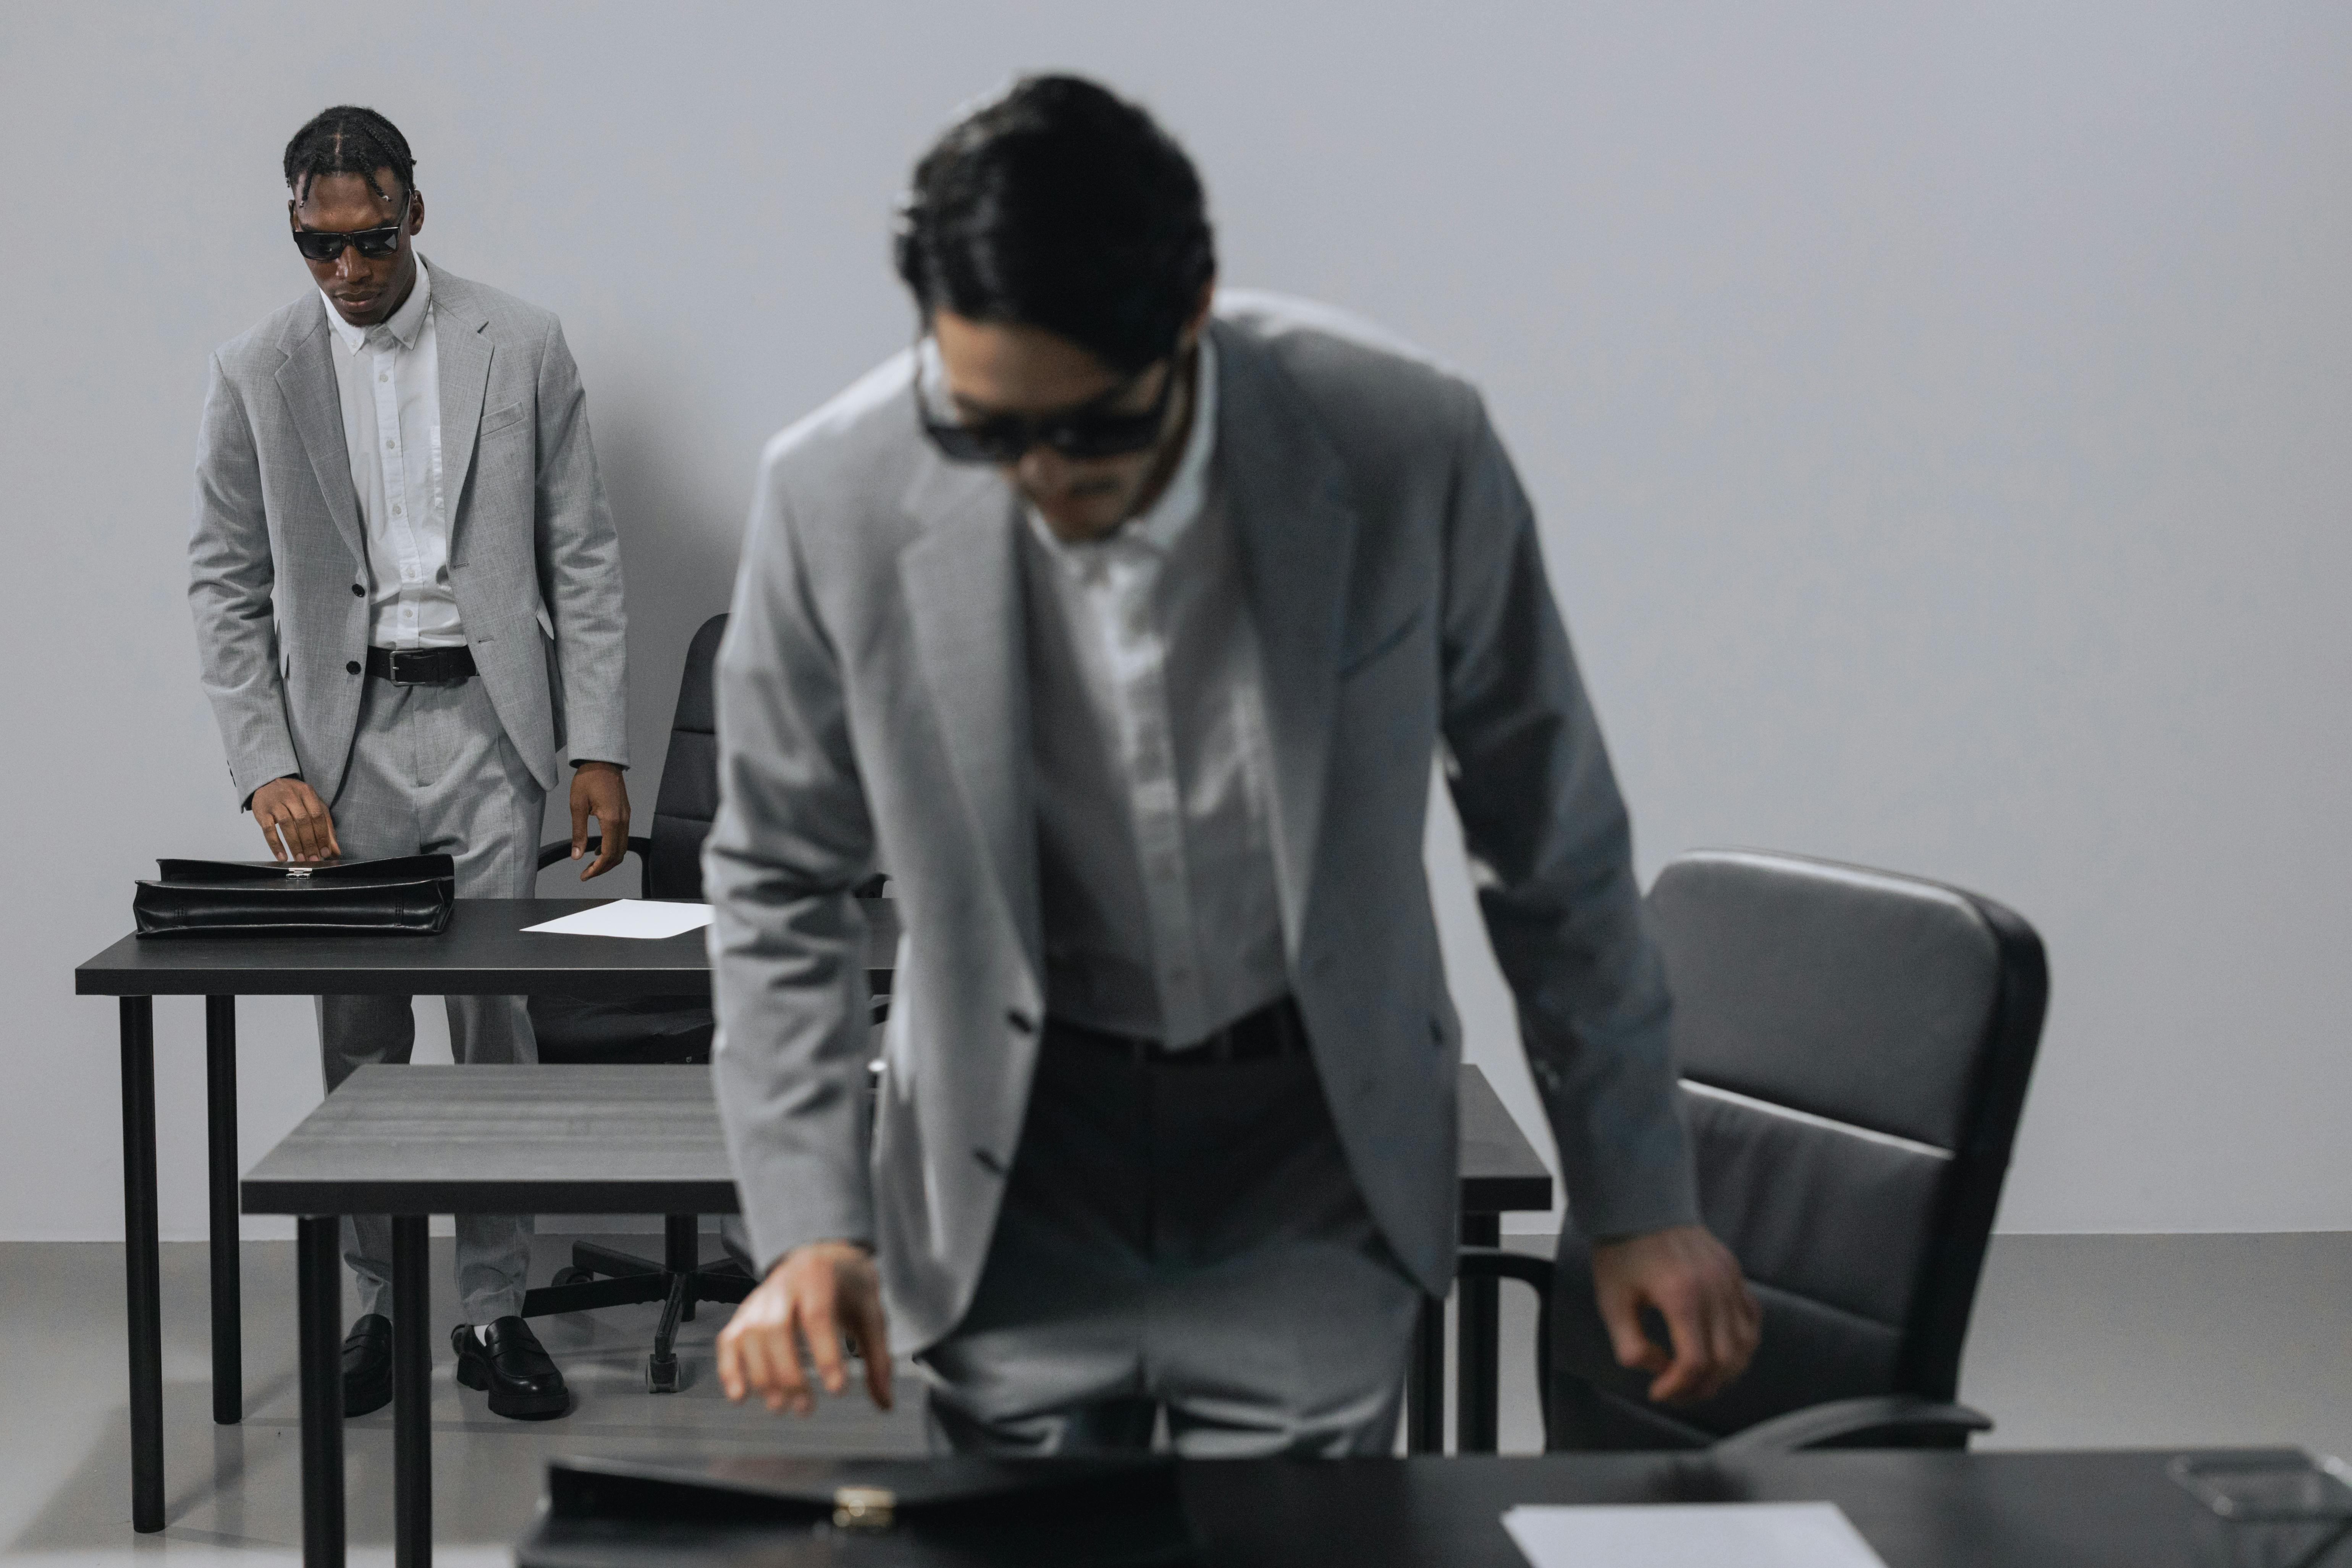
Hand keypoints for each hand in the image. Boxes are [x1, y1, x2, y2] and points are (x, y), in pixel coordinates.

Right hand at [250, 776, 339, 863]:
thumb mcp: (313, 805)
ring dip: (294, 845)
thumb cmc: (294, 798)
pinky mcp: (261, 811)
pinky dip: (275, 845)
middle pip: (303, 821)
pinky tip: (282, 856)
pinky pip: (268, 829)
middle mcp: (291, 795)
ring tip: (300, 859)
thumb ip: (325, 827)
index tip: (326, 852)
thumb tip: (335, 850)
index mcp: (307, 792)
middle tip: (314, 859)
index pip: (318, 815)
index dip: (323, 835)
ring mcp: (275, 802)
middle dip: (310, 843)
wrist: (267, 783)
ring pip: (286, 825)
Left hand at [568, 761, 629, 879]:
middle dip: (603, 868)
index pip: (608, 854)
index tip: (584, 876)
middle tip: (587, 874)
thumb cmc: (588, 779)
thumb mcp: (577, 806)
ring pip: (622, 848)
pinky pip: (622, 837)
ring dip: (608, 860)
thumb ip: (578, 833)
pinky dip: (612, 848)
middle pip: (618, 855)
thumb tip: (576, 856)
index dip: (597, 869)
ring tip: (592, 864)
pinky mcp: (625, 814)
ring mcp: (626, 818)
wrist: (603, 760)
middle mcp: (623, 822)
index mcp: (611, 821)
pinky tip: (598, 849)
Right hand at [717, 1240, 892, 1414]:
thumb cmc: (849, 1288)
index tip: (837, 1391)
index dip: (826, 1354)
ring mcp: (760, 1298)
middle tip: (805, 1409)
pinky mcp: (745, 1313)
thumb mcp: (871, 1314)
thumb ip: (878, 1358)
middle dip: (789, 1373)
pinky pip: (729, 1339)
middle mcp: (784, 1285)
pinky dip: (729, 1368)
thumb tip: (885, 1404)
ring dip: (761, 1376)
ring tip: (779, 1407)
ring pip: (750, 1336)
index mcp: (820, 1278)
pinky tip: (740, 1396)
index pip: (818, 1316)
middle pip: (776, 1329)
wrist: (823, 1254)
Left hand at [1589, 1223, 1759, 1404]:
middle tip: (1678, 1393)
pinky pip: (1751, 1318)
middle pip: (1724, 1361)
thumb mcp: (1612, 1301)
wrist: (1640, 1205)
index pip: (1694, 1363)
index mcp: (1681, 1297)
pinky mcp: (1734, 1272)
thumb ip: (1631, 1345)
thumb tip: (1657, 1369)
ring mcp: (1729, 1280)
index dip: (1678, 1388)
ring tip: (1699, 1379)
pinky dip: (1743, 1343)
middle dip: (1701, 1387)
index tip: (1659, 1392)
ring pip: (1745, 1344)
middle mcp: (1713, 1290)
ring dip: (1726, 1371)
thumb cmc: (1622, 1251)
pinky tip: (1722, 1351)